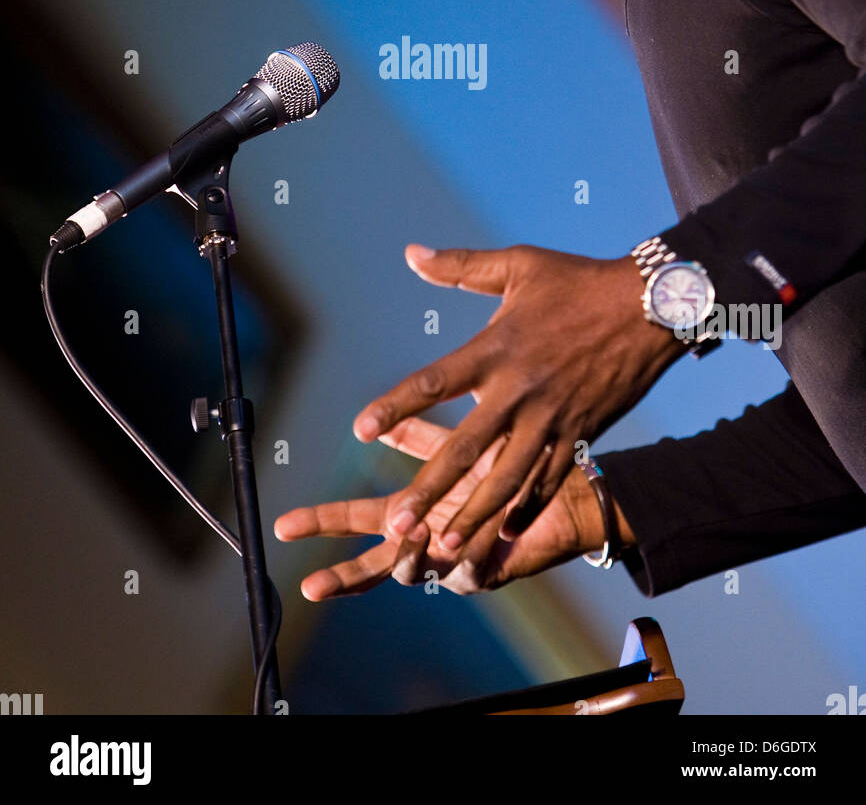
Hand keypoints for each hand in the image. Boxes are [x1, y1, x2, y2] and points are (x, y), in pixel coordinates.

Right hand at [274, 417, 633, 598]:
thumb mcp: (456, 445)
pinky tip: (463, 542)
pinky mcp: (491, 569)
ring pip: (417, 574)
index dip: (322, 524)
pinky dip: (462, 557)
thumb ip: (418, 435)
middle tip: (308, 585)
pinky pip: (469, 571)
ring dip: (407, 556)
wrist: (565, 490)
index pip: (357, 520)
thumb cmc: (508, 464)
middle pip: (374, 563)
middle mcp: (428, 542)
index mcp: (413, 512)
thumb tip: (377, 419)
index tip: (283, 527)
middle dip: (340, 576)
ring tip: (408, 532)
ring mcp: (454, 561)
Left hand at [352, 244, 680, 554]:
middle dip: (430, 490)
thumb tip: (411, 254)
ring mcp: (553, 417)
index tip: (359, 430)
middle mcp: (520, 389)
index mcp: (497, 348)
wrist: (652, 305)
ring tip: (445, 547)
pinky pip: (550, 478)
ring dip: (476, 514)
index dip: (395, 406)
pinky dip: (528, 508)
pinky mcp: (581, 432)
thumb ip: (460, 266)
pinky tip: (505, 533)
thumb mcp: (518, 264)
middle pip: (467, 448)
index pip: (434, 382)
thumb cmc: (578, 280)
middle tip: (398, 525)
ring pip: (508, 477)